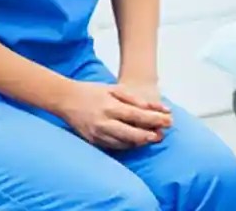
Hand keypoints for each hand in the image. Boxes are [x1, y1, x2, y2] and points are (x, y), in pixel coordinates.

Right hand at [56, 81, 172, 149]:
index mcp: (110, 107)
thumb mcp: (115, 89)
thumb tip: (155, 107)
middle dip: (149, 136)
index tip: (168, 120)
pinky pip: (114, 146)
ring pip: (123, 143)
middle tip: (162, 135)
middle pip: (132, 134)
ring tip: (153, 138)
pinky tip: (136, 141)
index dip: (155, 119)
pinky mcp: (93, 141)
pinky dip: (127, 145)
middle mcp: (104, 123)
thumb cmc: (93, 91)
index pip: (137, 116)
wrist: (66, 99)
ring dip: (140, 142)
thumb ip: (135, 98)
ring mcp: (97, 134)